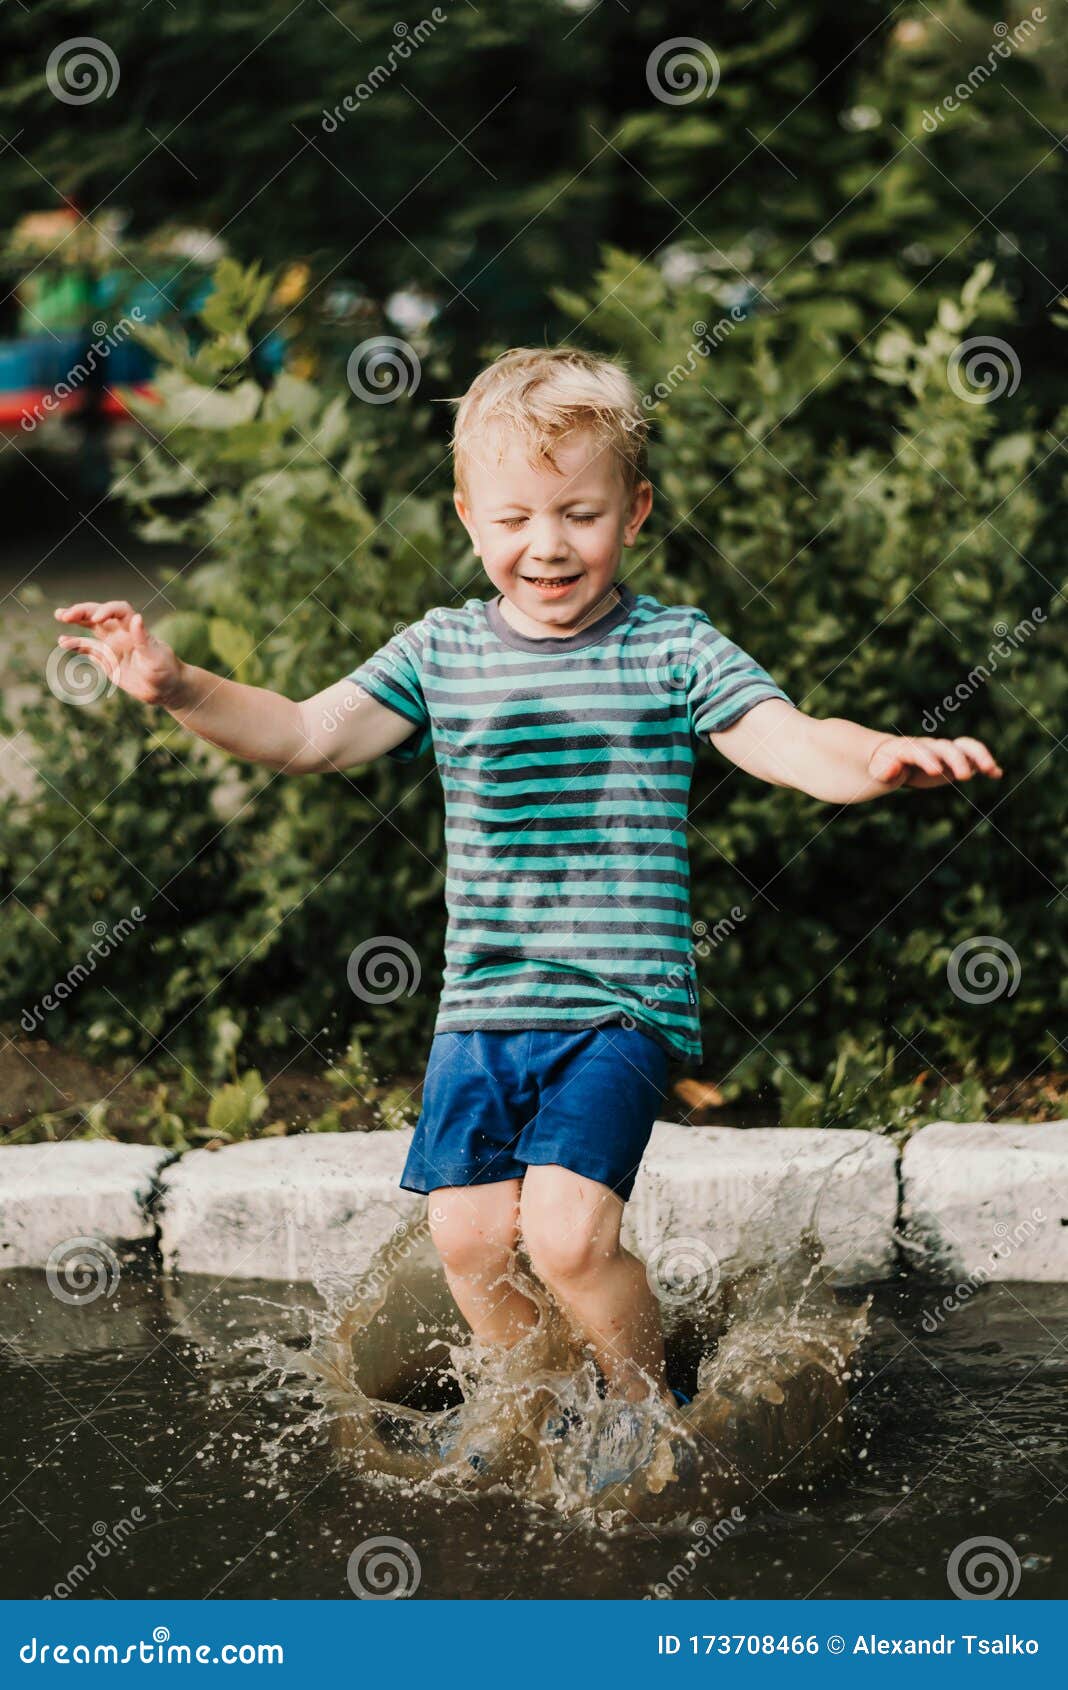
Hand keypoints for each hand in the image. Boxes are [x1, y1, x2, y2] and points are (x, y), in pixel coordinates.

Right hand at [53, 600, 187, 708]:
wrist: (165, 689)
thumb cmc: (166, 670)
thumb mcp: (156, 656)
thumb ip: (144, 638)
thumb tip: (136, 618)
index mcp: (134, 629)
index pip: (118, 610)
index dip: (106, 610)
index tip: (96, 618)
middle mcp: (121, 633)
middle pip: (98, 615)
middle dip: (81, 612)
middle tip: (65, 614)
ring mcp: (112, 646)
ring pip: (89, 631)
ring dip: (74, 626)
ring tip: (60, 619)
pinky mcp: (107, 660)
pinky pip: (89, 650)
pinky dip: (76, 645)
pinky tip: (64, 642)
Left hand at [867, 734, 1002, 790]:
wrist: (888, 755)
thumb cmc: (879, 764)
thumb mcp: (876, 770)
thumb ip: (884, 769)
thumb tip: (893, 768)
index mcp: (905, 749)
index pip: (917, 751)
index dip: (927, 759)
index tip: (936, 771)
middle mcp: (927, 747)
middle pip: (944, 748)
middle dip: (955, 759)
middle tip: (964, 776)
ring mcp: (942, 753)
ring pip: (963, 748)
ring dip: (978, 756)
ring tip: (992, 770)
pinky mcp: (953, 762)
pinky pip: (972, 758)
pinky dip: (984, 764)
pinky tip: (997, 774)